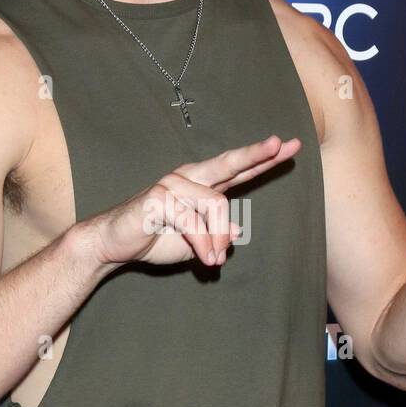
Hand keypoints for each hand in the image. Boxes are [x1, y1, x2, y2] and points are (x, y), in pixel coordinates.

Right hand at [85, 134, 300, 269]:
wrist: (115, 244)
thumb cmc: (155, 239)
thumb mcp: (197, 244)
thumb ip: (218, 235)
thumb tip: (239, 230)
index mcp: (202, 186)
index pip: (237, 170)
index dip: (263, 159)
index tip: (290, 146)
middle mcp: (189, 178)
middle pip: (228, 163)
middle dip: (256, 154)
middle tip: (279, 144)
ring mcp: (173, 184)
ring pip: (215, 205)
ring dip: (219, 239)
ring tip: (215, 261)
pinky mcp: (159, 197)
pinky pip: (193, 222)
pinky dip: (203, 244)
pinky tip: (205, 258)